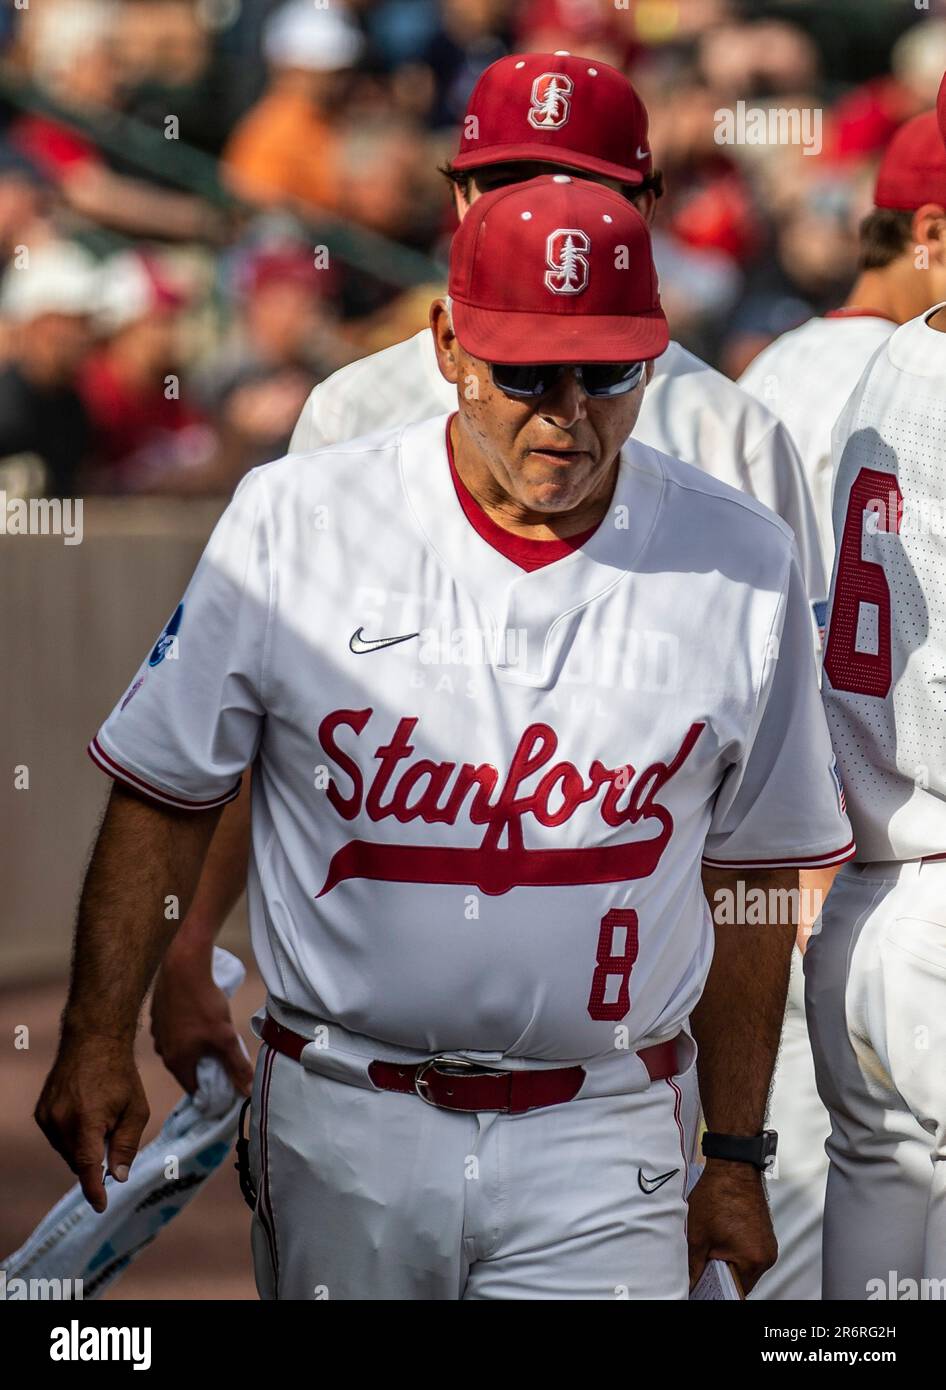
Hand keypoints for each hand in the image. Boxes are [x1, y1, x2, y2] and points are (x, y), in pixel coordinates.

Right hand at [35, 1032, 148, 1212]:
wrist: (93, 1041)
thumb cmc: (120, 1075)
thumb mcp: (136, 1110)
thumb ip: (127, 1145)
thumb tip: (118, 1176)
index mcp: (86, 1122)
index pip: (87, 1167)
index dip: (94, 1190)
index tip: (100, 1206)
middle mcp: (60, 1122)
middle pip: (78, 1162)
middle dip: (95, 1159)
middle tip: (113, 1133)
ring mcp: (47, 1118)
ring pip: (66, 1152)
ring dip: (83, 1147)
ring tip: (100, 1117)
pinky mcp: (40, 1113)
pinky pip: (57, 1138)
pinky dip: (72, 1136)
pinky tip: (85, 1113)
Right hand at [150, 937, 252, 1096]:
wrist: (183, 968)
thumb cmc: (204, 1005)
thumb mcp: (226, 1037)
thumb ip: (236, 1066)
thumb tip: (246, 1091)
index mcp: (176, 1061)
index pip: (193, 1089)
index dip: (211, 1091)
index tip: (226, 1086)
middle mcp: (162, 1050)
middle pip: (186, 1069)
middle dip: (204, 1068)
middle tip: (224, 1059)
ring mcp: (157, 1032)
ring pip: (179, 1048)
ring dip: (195, 1048)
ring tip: (213, 1037)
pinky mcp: (158, 1015)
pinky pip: (174, 1031)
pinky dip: (186, 1031)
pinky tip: (199, 1019)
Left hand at [686, 1159, 776, 1294]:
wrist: (733, 1166)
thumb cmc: (717, 1196)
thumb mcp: (697, 1235)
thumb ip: (693, 1266)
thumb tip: (688, 1284)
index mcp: (752, 1260)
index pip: (736, 1292)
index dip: (717, 1292)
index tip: (703, 1288)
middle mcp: (766, 1255)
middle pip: (742, 1280)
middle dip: (721, 1277)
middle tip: (702, 1270)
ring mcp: (768, 1244)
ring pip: (745, 1266)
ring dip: (728, 1263)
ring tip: (709, 1253)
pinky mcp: (765, 1234)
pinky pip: (750, 1252)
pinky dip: (735, 1252)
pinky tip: (720, 1241)